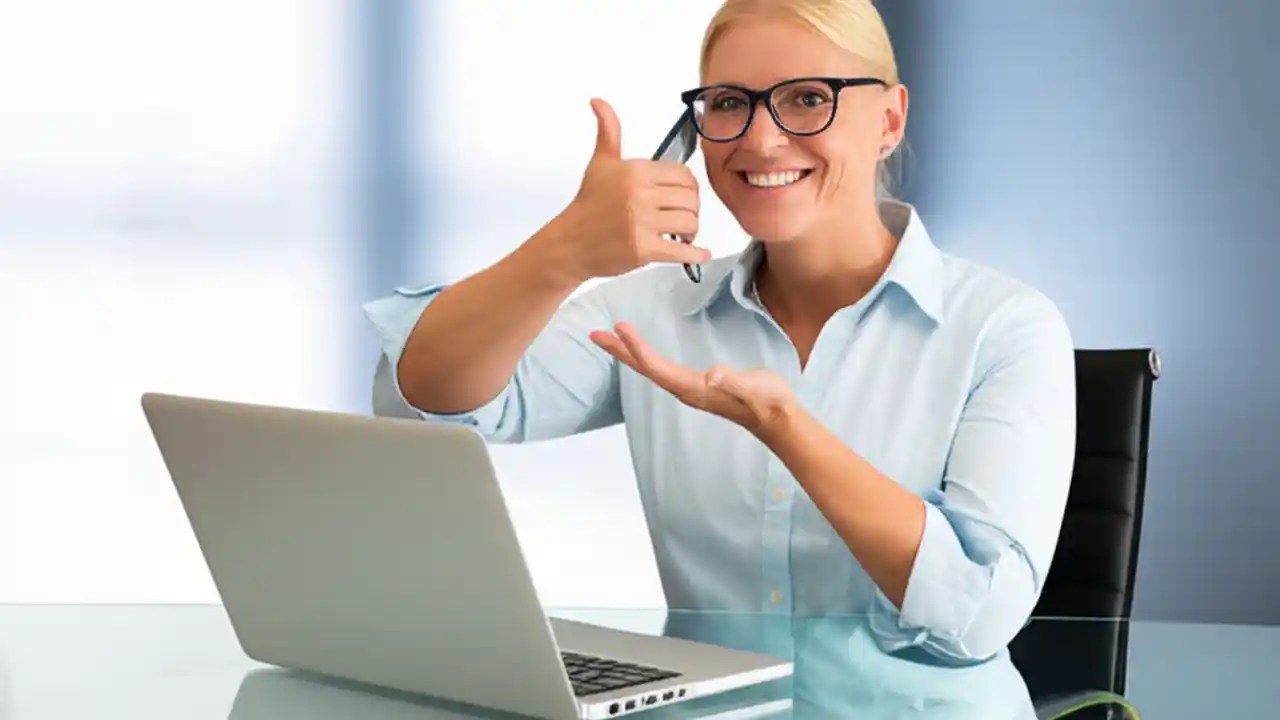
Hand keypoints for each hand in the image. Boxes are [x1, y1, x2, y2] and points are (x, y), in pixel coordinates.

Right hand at [534, 98, 711, 283]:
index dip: (689, 187)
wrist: (570, 243)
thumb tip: (599, 102)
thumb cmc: (588, 205)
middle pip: (690, 199)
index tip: (684, 195)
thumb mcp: (601, 163)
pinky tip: (699, 253)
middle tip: (683, 216)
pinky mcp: (643, 250)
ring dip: (691, 231)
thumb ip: (608, 131)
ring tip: (683, 234)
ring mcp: (642, 224)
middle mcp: (640, 195)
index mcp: (636, 172)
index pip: (683, 175)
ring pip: (689, 223)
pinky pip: (681, 252)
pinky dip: (695, 254)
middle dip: (691, 209)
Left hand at [590, 321, 798, 436]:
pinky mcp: (695, 384)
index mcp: (693, 388)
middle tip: (594, 334)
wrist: (776, 418)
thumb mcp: (754, 388)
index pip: (656, 367)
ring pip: (650, 369)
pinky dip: (645, 356)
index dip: (637, 348)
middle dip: (620, 351)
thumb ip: (735, 382)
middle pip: (645, 369)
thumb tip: (713, 375)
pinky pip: (661, 368)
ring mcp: (688, 388)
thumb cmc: (767, 401)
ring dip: (629, 354)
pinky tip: (642, 351)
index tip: (620, 327)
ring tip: (610, 338)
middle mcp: (684, 389)